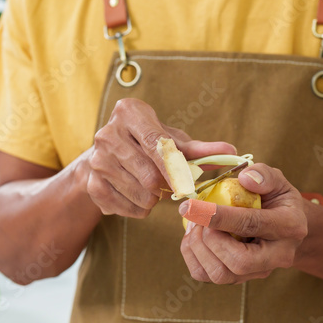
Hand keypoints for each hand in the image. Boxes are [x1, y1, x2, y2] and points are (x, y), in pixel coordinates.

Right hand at [81, 98, 234, 217]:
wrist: (107, 156)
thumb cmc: (148, 145)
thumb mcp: (172, 141)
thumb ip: (200, 149)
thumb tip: (231, 151)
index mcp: (130, 112)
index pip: (156, 144)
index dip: (174, 168)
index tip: (187, 184)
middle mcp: (108, 133)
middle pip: (149, 174)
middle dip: (166, 186)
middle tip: (170, 184)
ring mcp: (96, 159)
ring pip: (141, 194)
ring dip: (155, 199)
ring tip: (153, 188)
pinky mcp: (91, 183)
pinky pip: (127, 207)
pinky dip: (140, 209)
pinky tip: (138, 197)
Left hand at [178, 164, 308, 283]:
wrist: (288, 230)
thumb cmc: (278, 202)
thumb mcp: (278, 182)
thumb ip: (265, 176)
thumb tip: (245, 178)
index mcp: (289, 226)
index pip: (251, 225)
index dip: (218, 216)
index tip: (191, 206)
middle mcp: (277, 255)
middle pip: (239, 262)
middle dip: (210, 240)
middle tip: (197, 219)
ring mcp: (258, 272)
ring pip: (221, 274)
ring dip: (197, 248)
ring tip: (194, 225)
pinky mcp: (240, 278)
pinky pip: (208, 276)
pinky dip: (193, 256)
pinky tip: (195, 236)